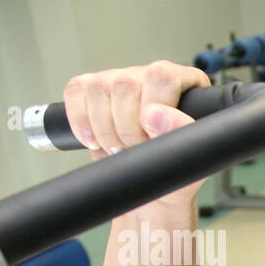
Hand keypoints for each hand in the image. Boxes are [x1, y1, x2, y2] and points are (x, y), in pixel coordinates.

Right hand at [63, 60, 212, 209]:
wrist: (153, 189)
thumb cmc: (175, 167)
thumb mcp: (188, 156)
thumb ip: (181, 132)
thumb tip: (158, 116)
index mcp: (183, 83)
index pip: (161, 76)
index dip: (153, 106)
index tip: (151, 135)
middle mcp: (148, 77)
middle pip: (125, 83)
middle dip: (126, 126)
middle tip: (135, 149)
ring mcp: (118, 80)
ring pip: (98, 88)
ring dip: (104, 128)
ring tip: (119, 149)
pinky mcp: (91, 90)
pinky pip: (76, 92)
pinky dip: (80, 120)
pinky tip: (94, 142)